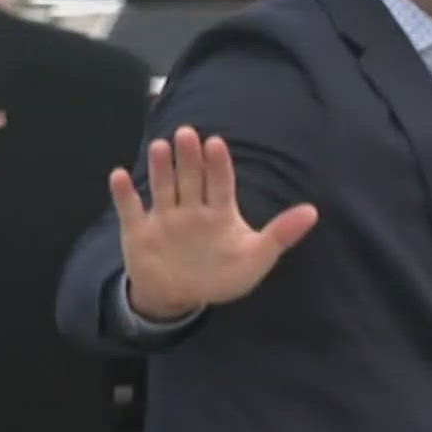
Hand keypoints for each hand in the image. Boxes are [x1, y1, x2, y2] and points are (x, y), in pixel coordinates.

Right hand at [110, 126, 318, 320]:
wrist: (180, 297)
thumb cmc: (220, 274)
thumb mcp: (255, 258)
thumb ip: (280, 234)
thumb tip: (313, 212)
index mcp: (219, 211)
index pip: (220, 183)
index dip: (218, 165)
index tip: (216, 143)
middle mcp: (191, 208)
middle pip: (190, 178)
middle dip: (189, 158)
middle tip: (187, 133)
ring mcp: (164, 218)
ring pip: (163, 187)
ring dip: (161, 168)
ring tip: (159, 146)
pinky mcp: (139, 231)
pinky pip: (131, 209)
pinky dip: (124, 195)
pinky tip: (119, 175)